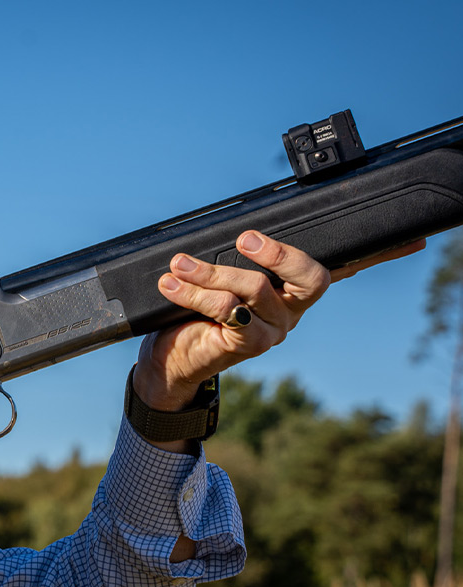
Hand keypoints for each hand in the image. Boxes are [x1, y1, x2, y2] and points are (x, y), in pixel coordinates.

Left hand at [133, 231, 425, 416]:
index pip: (347, 267)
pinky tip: (172, 285)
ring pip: (254, 288)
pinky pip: (226, 311)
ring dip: (208, 272)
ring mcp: (273, 330)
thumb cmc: (195, 312)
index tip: (416, 237)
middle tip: (245, 238)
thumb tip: (242, 226)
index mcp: (295, 288)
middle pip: (312, 276)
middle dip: (279, 252)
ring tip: (178, 265)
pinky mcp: (246, 346)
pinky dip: (194, 293)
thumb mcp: (219, 277)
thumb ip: (238, 255)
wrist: (169, 361)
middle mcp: (292, 310)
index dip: (384, 254)